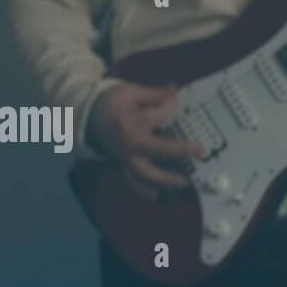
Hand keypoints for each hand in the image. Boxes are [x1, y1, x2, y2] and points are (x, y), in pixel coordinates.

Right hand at [86, 82, 202, 201]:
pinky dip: (143, 190)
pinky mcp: (122, 164)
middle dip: (179, 151)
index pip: (161, 114)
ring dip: (165, 179)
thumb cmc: (110, 103)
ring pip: (145, 173)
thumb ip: (154, 94)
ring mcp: (125, 157)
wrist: (87, 116)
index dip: (172, 105)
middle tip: (199, 151)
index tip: (177, 99)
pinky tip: (155, 196)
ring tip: (183, 182)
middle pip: (158, 150)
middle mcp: (130, 143)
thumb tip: (175, 90)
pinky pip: (132, 181)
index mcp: (132, 122)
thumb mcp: (129, 92)